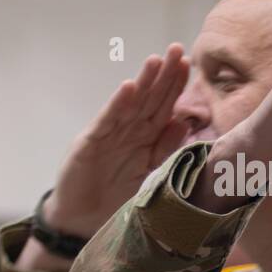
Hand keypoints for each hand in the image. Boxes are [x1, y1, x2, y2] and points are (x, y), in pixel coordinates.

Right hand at [20, 45, 188, 268]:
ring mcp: (110, 135)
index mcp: (146, 137)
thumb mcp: (149, 174)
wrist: (82, 220)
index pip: (164, 106)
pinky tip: (128, 88)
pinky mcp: (91, 143)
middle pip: (150, 99)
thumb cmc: (117, 196)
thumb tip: (183, 122)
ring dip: (143, 82)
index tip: (190, 64)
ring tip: (155, 61)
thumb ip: (165, 150)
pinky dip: (118, 105)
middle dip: (164, 75)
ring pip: (130, 104)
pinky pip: (107, 121)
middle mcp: (129, 131)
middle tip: (178, 50)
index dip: (176, 86)